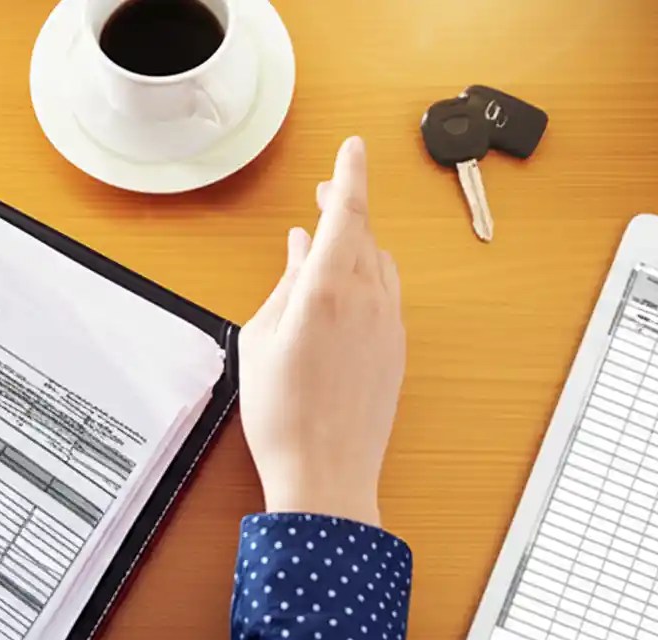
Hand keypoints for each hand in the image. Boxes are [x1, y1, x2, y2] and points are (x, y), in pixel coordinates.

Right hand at [238, 137, 404, 526]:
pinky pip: (385, 295)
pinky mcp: (396, 350)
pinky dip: (365, 276)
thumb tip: (298, 250)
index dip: (351, 174)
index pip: (348, 213)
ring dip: (357, 242)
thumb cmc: (281, 414)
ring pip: (379, 263)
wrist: (326, 475)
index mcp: (326, 291)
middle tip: (326, 190)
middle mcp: (367, 300)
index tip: (353, 146)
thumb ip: (283, 286)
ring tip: (327, 239)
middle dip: (347, 206)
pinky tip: (342, 286)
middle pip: (365, 234)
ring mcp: (388, 326)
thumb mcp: (261, 340)